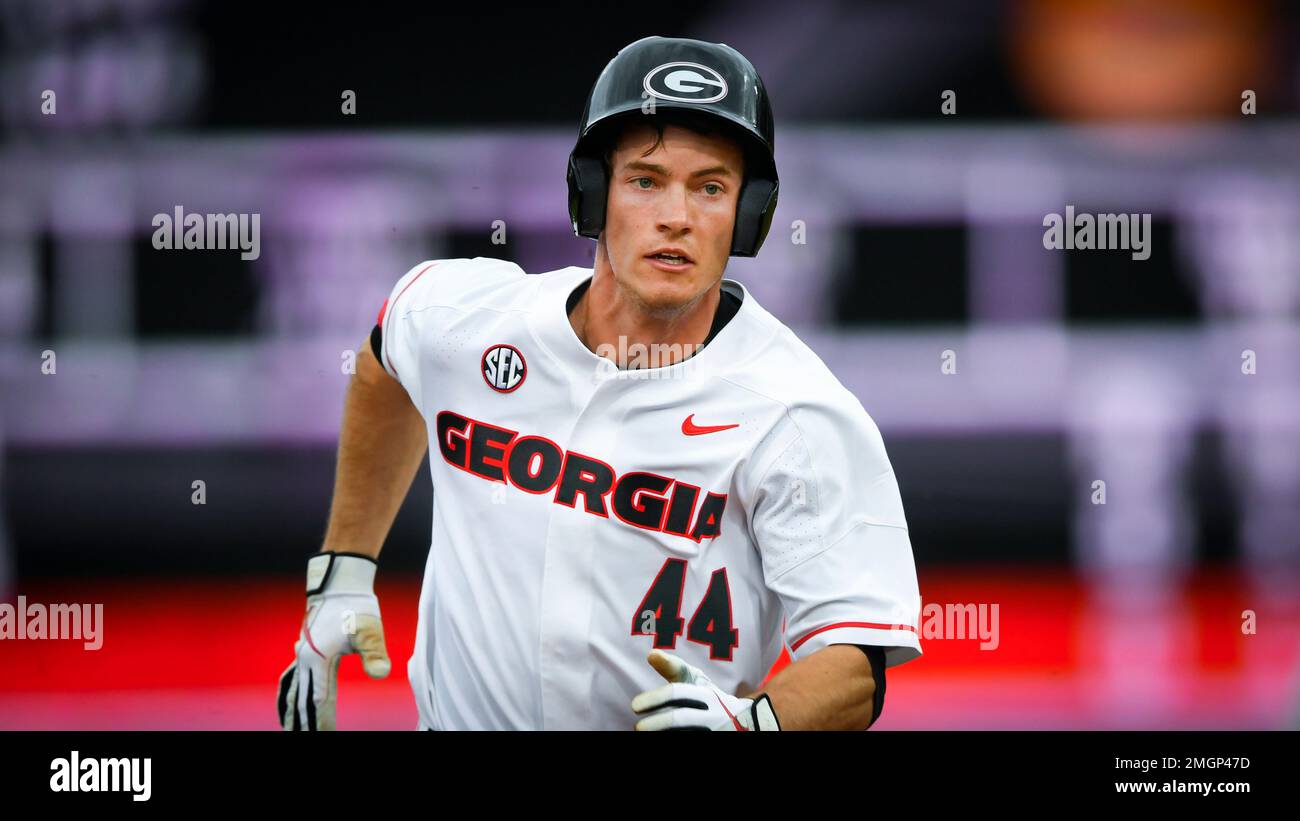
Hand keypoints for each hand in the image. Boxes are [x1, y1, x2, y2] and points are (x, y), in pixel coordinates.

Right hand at [278, 552, 390, 730]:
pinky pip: (291, 677)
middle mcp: (305, 660)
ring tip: (288, 727)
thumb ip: (375, 654)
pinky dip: (289, 692)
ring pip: (293, 690)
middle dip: (303, 722)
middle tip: (299, 736)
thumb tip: (381, 674)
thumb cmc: (356, 607)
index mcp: (319, 660)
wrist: (340, 584)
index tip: (324, 735)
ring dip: (291, 710)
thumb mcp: (370, 630)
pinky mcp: (304, 649)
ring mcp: (302, 654)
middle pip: (302, 699)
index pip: (319, 700)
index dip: (322, 721)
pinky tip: (287, 700)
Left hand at [630, 650, 779, 730]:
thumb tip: (650, 654)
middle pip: (680, 719)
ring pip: (684, 733)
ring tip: (647, 733)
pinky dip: (674, 739)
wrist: (751, 723)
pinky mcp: (717, 740)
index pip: (677, 694)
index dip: (654, 699)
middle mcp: (714, 714)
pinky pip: (690, 740)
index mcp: (708, 694)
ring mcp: (717, 730)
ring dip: (662, 734)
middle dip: (655, 724)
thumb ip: (674, 668)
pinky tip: (664, 738)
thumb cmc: (710, 699)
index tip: (635, 706)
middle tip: (638, 727)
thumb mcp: (697, 681)